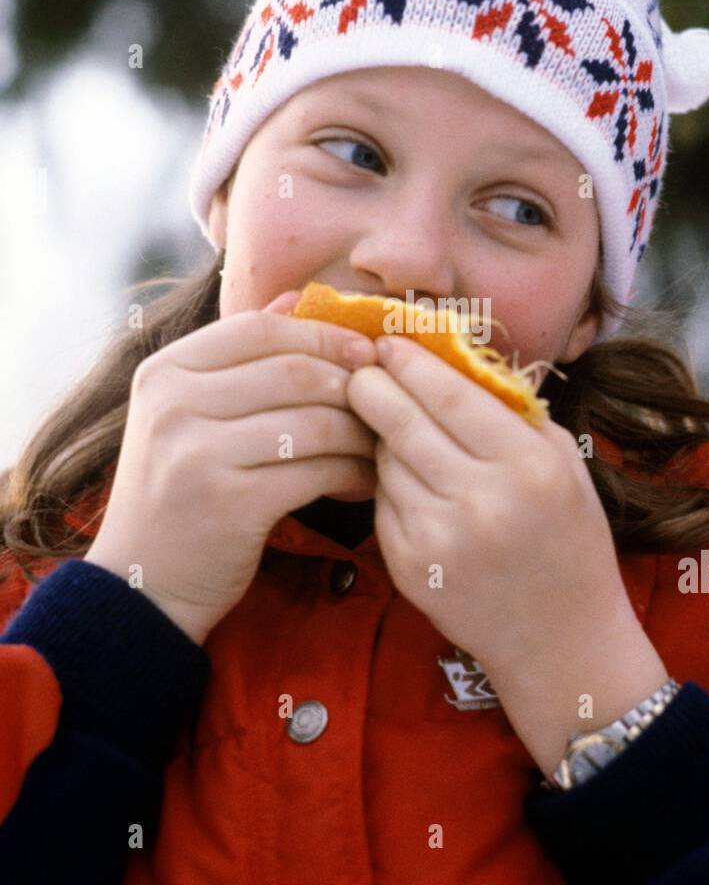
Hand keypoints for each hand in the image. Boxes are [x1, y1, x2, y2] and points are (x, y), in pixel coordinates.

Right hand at [85, 291, 378, 642]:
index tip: (366, 351)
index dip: (322, 334)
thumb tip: (298, 297)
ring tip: (382, 444)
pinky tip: (365, 482)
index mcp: (164, 371)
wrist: (143, 587)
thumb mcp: (188, 415)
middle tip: (388, 401)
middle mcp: (174, 404)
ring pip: (313, 421)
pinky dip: (352, 473)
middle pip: (294, 371)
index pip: (259, 328)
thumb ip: (239, 356)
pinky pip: (316, 471)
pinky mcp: (230, 502)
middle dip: (353, 384)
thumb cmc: (180, 495)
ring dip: (361, 433)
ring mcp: (198, 452)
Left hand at [345, 334, 640, 683]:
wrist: (561, 642)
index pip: (450, 395)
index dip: (411, 362)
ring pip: (385, 462)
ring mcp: (439, 539)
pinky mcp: (409, 568)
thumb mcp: (563, 465)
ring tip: (392, 426)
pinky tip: (406, 480)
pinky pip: (382, 503)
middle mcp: (482, 501)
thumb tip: (449, 360)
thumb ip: (512, 414)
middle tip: (359, 367)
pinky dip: (387, 484)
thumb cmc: (569, 541)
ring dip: (381, 437)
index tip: (389, 341)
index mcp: (528, 467)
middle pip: (402, 423)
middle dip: (371, 386)